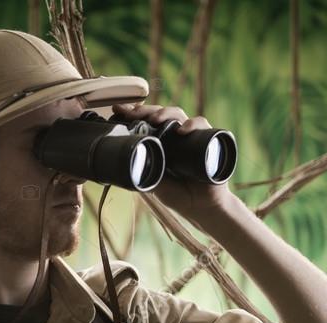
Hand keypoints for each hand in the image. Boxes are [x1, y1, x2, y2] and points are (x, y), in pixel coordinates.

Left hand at [111, 102, 236, 222]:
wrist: (204, 208)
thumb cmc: (180, 197)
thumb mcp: (155, 185)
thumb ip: (144, 173)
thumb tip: (124, 163)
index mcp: (161, 144)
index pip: (146, 123)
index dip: (133, 114)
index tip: (117, 110)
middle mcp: (175, 137)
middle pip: (160, 114)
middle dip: (145, 110)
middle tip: (133, 112)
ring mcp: (191, 137)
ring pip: (178, 114)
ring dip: (165, 113)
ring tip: (154, 119)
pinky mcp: (208, 139)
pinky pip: (202, 125)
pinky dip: (193, 124)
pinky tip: (182, 130)